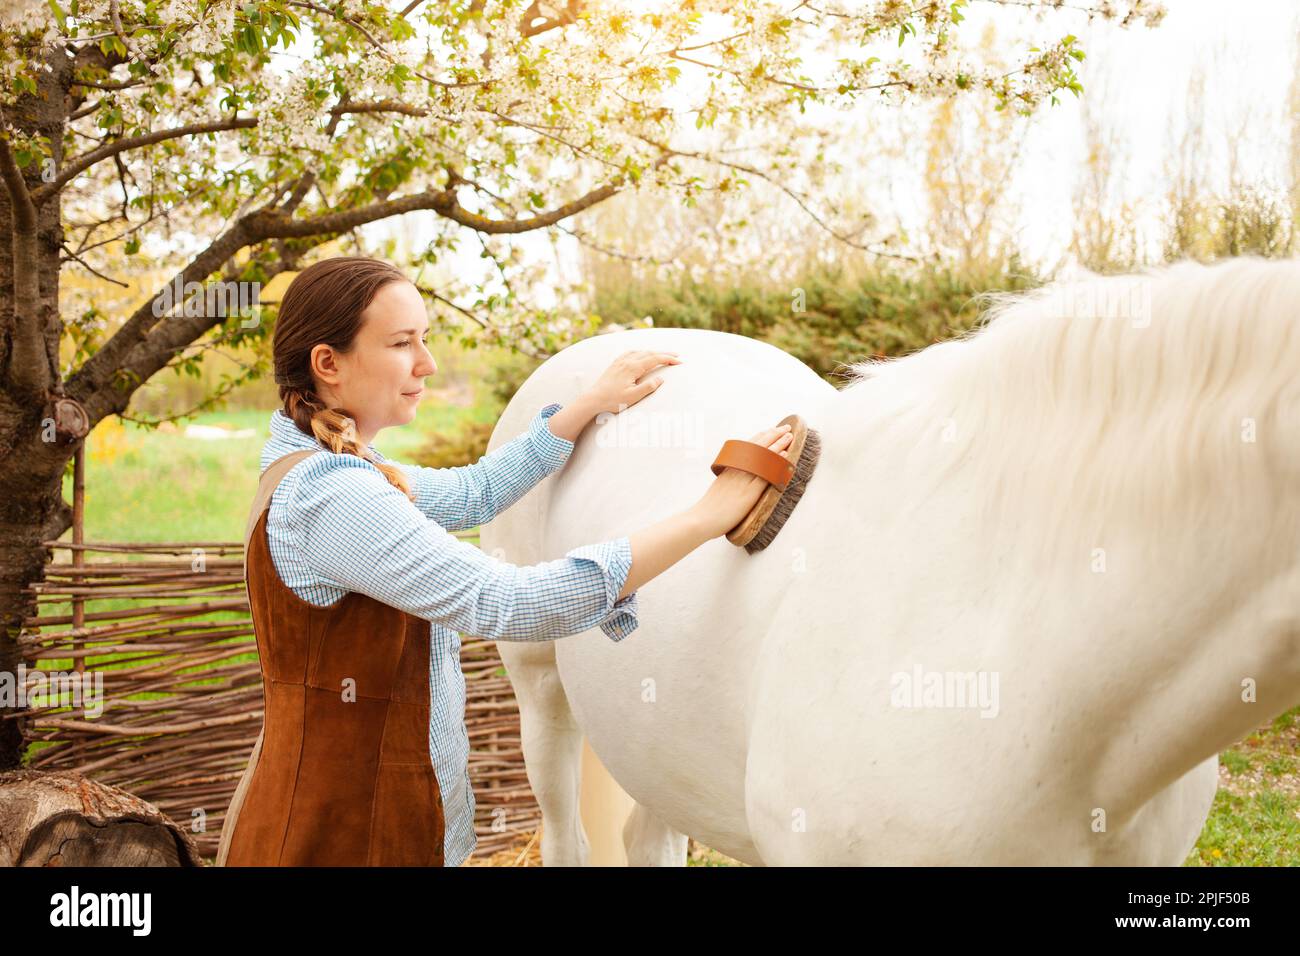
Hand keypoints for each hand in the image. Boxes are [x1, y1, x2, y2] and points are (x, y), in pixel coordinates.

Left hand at [582, 349, 681, 416]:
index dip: (668, 359)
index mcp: (632, 367)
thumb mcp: (633, 397)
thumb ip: (648, 387)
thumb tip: (660, 379)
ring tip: (662, 355)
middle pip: (649, 353)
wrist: (592, 399)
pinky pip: (630, 353)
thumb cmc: (612, 400)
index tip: (679, 362)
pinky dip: (640, 352)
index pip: (655, 359)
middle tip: (677, 356)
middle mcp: (626, 361)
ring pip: (640, 351)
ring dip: (653, 352)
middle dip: (664, 353)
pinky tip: (641, 355)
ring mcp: (619, 361)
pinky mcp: (615, 364)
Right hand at [690, 424, 794, 539]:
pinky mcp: (749, 493)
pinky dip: (775, 463)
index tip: (771, 430)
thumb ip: (730, 480)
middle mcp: (736, 470)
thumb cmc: (709, 509)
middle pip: (757, 447)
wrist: (701, 519)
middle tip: (785, 427)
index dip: (761, 437)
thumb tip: (738, 479)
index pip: (747, 447)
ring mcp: (743, 480)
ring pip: (763, 457)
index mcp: (729, 468)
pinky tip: (783, 455)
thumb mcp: (719, 487)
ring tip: (789, 435)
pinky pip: (766, 474)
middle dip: (773, 435)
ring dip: (778, 444)